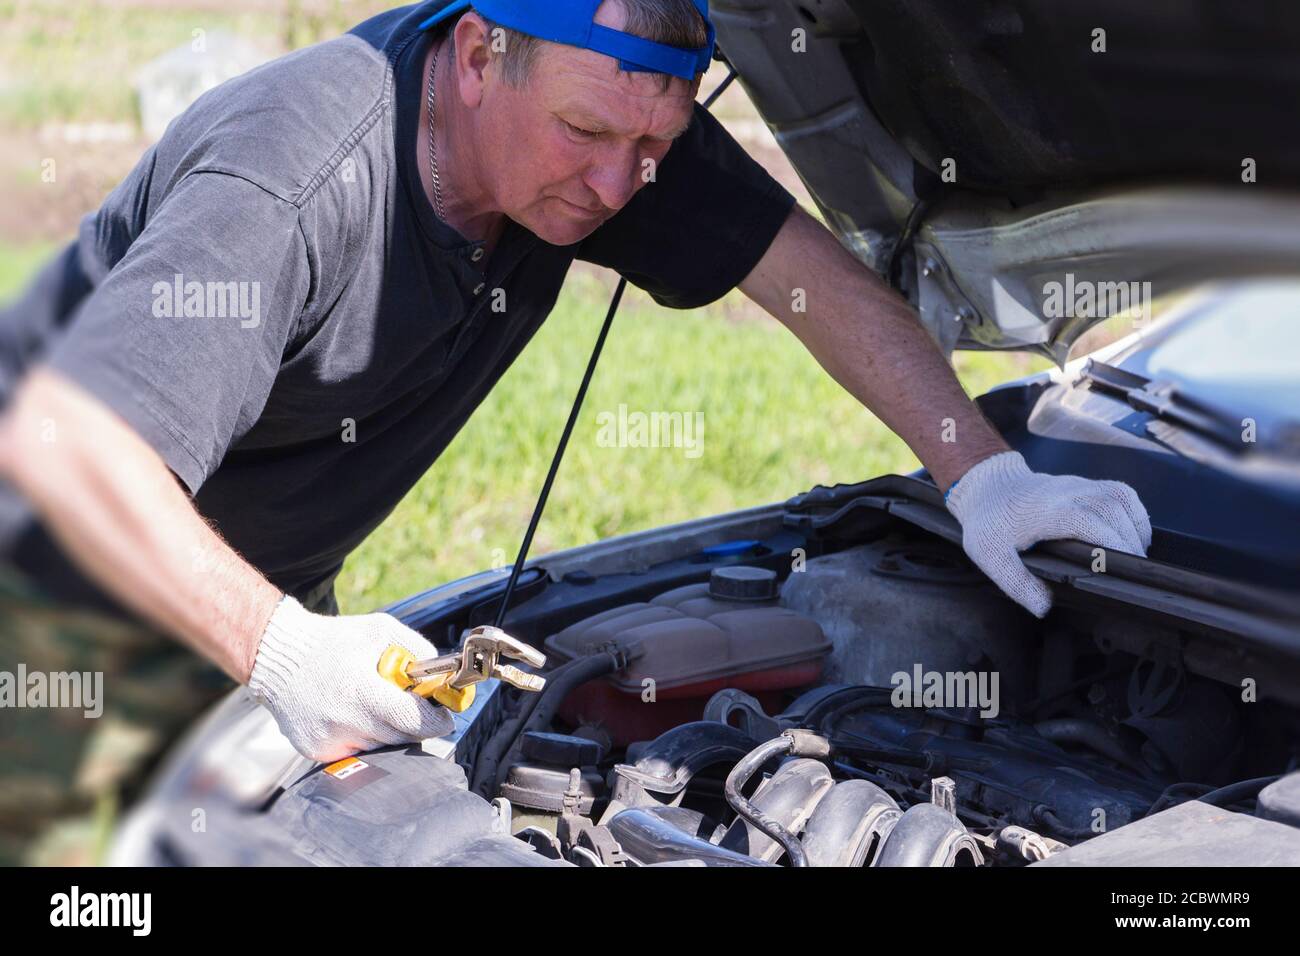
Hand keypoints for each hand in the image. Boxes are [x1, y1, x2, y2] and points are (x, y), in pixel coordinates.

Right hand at [247, 596, 453, 761]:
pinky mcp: (316, 751)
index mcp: (362, 692)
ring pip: (380, 746)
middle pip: (401, 737)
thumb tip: (439, 673)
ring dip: (388, 730)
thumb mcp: (380, 630)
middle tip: (414, 705)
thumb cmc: (330, 641)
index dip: (435, 721)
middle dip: (414, 723)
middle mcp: (345, 722)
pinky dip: (364, 736)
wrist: (278, 657)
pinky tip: (353, 713)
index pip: (413, 720)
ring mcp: (329, 741)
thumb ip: (416, 648)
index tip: (445, 717)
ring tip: (376, 703)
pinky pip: (355, 751)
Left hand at [945, 451, 1151, 617]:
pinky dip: (1133, 512)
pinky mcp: (1084, 484)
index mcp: (1047, 510)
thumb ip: (1017, 583)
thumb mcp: (990, 556)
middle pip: (1114, 508)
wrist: (985, 487)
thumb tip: (1044, 606)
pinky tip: (1131, 535)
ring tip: (1135, 556)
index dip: (1112, 543)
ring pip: (1122, 497)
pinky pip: (1119, 493)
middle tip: (1134, 571)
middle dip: (1130, 539)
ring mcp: (1078, 484)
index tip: (1125, 567)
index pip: (1090, 522)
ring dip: (1136, 525)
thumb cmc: (988, 522)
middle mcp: (1067, 492)